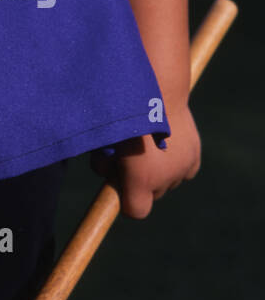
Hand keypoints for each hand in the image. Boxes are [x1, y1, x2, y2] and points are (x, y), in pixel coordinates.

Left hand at [90, 104, 201, 218]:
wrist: (155, 88)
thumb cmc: (123, 113)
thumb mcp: (104, 138)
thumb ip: (103, 160)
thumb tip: (106, 171)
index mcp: (141, 180)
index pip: (136, 211)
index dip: (126, 200)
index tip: (119, 185)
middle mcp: (165, 180)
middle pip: (152, 195)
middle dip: (140, 182)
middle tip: (129, 157)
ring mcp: (182, 169)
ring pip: (168, 181)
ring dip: (159, 171)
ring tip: (149, 146)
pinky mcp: (194, 157)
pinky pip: (184, 170)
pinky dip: (175, 162)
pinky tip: (165, 144)